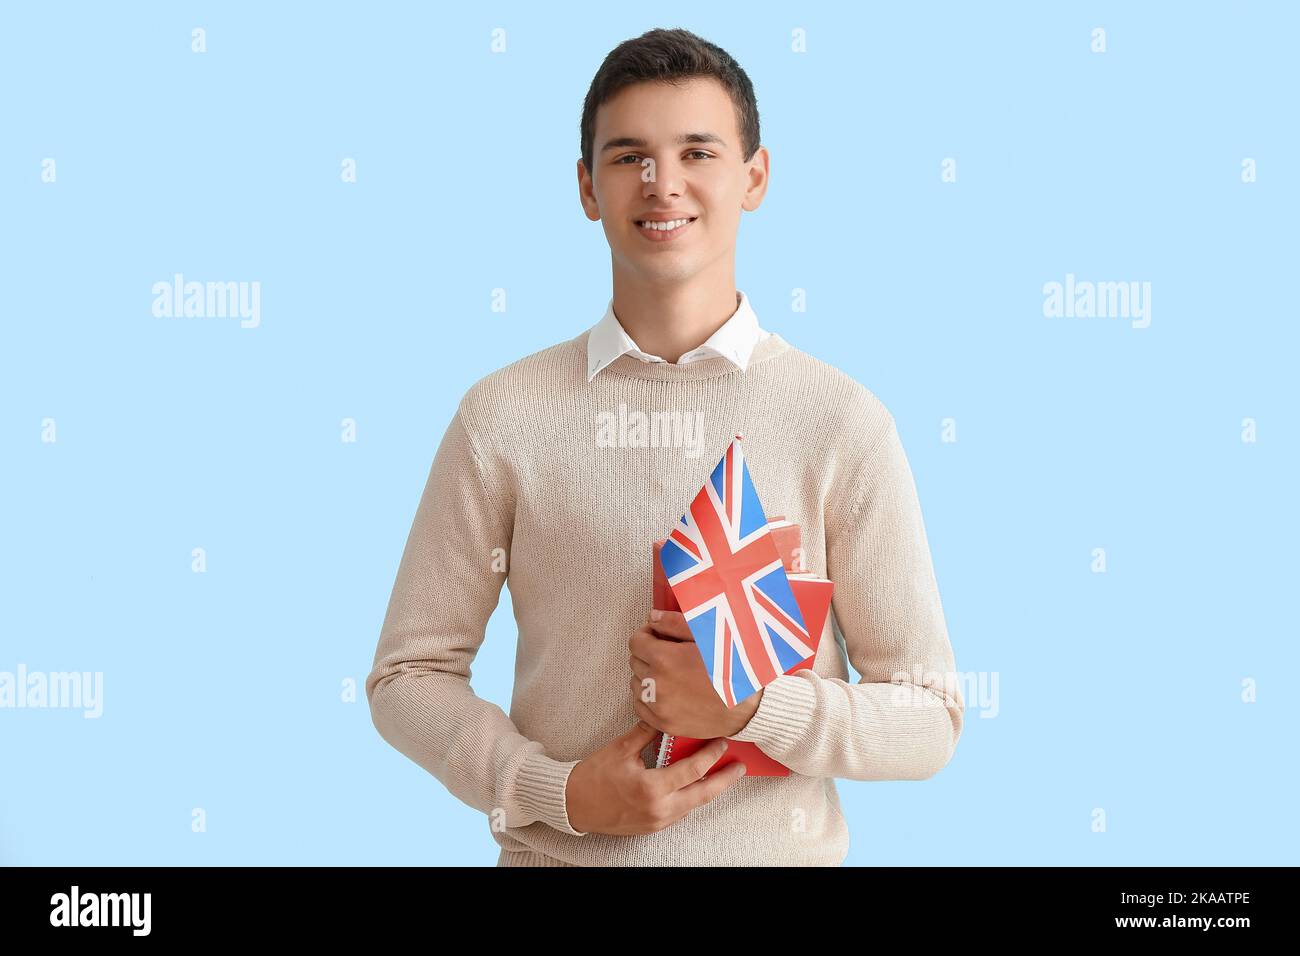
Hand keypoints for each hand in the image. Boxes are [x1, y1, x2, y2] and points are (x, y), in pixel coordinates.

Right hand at [564, 721, 746, 834]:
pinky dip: (691, 799)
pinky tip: (697, 787)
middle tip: (740, 767)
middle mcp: (659, 808)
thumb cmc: (593, 777)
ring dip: (709, 790)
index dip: (710, 754)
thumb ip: (647, 732)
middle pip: (703, 794)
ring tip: (723, 776)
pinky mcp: (652, 827)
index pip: (692, 769)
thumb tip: (667, 716)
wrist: (573, 805)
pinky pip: (680, 812)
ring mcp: (657, 821)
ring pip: (693, 806)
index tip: (722, 742)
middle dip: (724, 780)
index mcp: (652, 787)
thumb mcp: (620, 748)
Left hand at [628, 609, 763, 739]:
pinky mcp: (665, 724)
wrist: (749, 705)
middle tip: (667, 653)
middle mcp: (657, 684)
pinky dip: (648, 698)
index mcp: (664, 659)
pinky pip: (641, 707)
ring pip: (636, 685)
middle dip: (647, 654)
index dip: (646, 635)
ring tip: (668, 673)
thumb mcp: (707, 635)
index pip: (636, 642)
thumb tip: (651, 618)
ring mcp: (659, 707)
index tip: (657, 636)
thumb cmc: (732, 667)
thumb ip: (674, 623)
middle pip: (635, 662)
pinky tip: (665, 692)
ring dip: (647, 676)